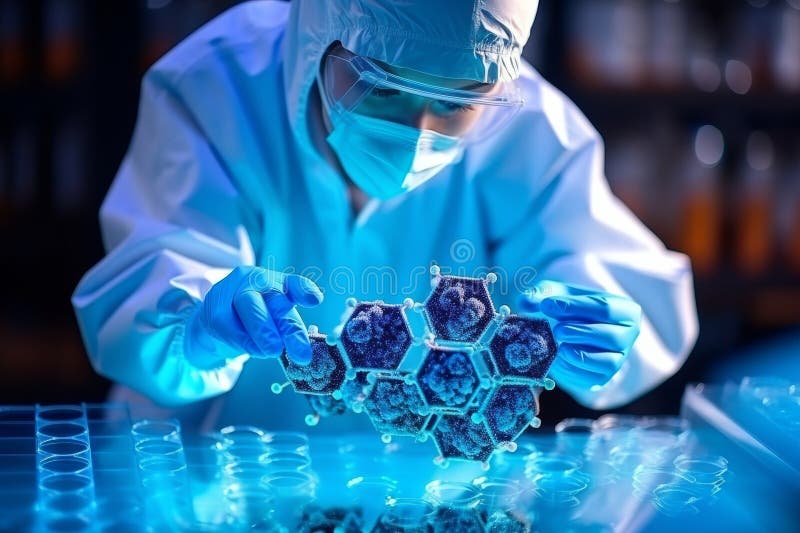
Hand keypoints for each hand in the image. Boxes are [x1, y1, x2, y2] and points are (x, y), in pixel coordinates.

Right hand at [189, 266, 322, 365]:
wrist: (215, 321)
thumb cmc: (254, 321)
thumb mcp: (275, 320)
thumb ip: (287, 327)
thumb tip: (302, 350)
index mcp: (277, 283)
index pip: (294, 283)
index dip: (304, 290)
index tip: (315, 300)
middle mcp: (257, 280)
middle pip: (274, 299)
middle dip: (289, 327)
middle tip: (301, 354)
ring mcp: (234, 290)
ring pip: (250, 307)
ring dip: (264, 333)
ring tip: (274, 352)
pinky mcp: (214, 307)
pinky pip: (230, 325)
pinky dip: (244, 341)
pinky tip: (253, 350)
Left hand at [519, 280, 640, 389]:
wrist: (567, 330)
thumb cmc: (567, 308)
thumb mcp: (555, 294)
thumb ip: (540, 294)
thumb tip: (526, 301)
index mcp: (625, 310)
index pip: (605, 307)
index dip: (575, 307)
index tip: (547, 305)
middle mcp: (628, 336)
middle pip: (610, 336)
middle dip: (580, 333)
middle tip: (555, 329)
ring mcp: (618, 359)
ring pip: (606, 362)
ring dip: (579, 354)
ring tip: (558, 345)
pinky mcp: (602, 378)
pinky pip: (591, 379)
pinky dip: (572, 370)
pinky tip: (556, 359)